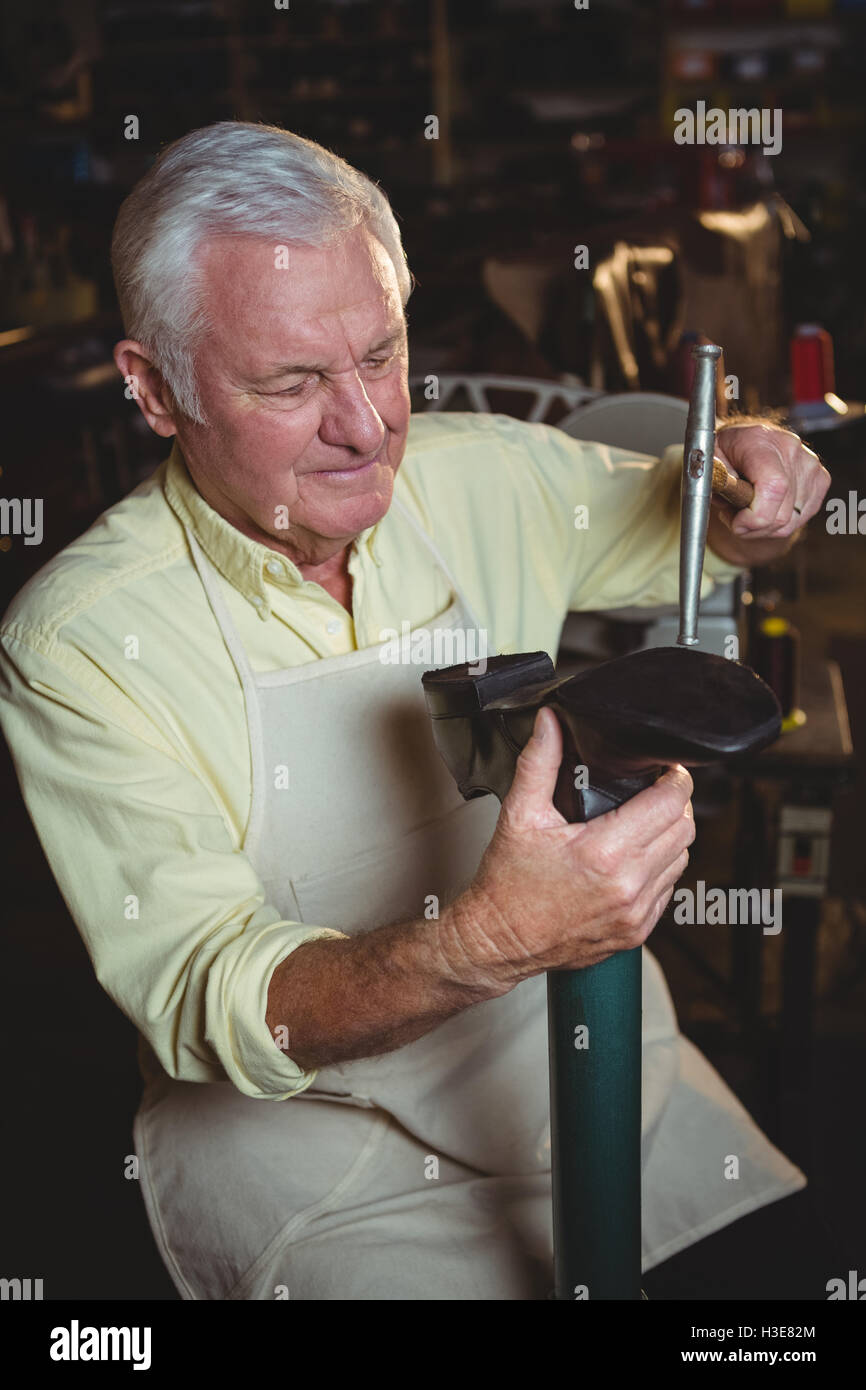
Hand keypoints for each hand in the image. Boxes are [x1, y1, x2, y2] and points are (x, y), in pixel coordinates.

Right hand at [450, 707, 694, 991]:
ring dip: (668, 837)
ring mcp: (637, 913)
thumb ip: (539, 762)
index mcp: (604, 853)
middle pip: (685, 829)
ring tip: (641, 825)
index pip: (671, 803)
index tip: (664, 769)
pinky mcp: (637, 932)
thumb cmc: (507, 883)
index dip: (675, 778)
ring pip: (682, 859)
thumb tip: (550, 722)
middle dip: (675, 804)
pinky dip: (658, 869)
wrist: (499, 940)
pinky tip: (631, 860)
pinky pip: (668, 889)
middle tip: (653, 791)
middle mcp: (628, 885)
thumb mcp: (520, 815)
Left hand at [711, 422, 829, 555]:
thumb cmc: (726, 454)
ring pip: (789, 522)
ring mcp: (809, 464)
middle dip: (752, 527)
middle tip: (734, 517)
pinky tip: (765, 507)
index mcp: (760, 440)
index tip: (736, 523)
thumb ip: (713, 480)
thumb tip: (722, 495)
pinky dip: (779, 524)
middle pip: (780, 513)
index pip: (773, 487)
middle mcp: (790, 448)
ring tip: (747, 509)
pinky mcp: (820, 478)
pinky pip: (799, 520)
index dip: (755, 517)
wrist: (747, 442)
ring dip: (763, 527)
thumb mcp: (708, 462)